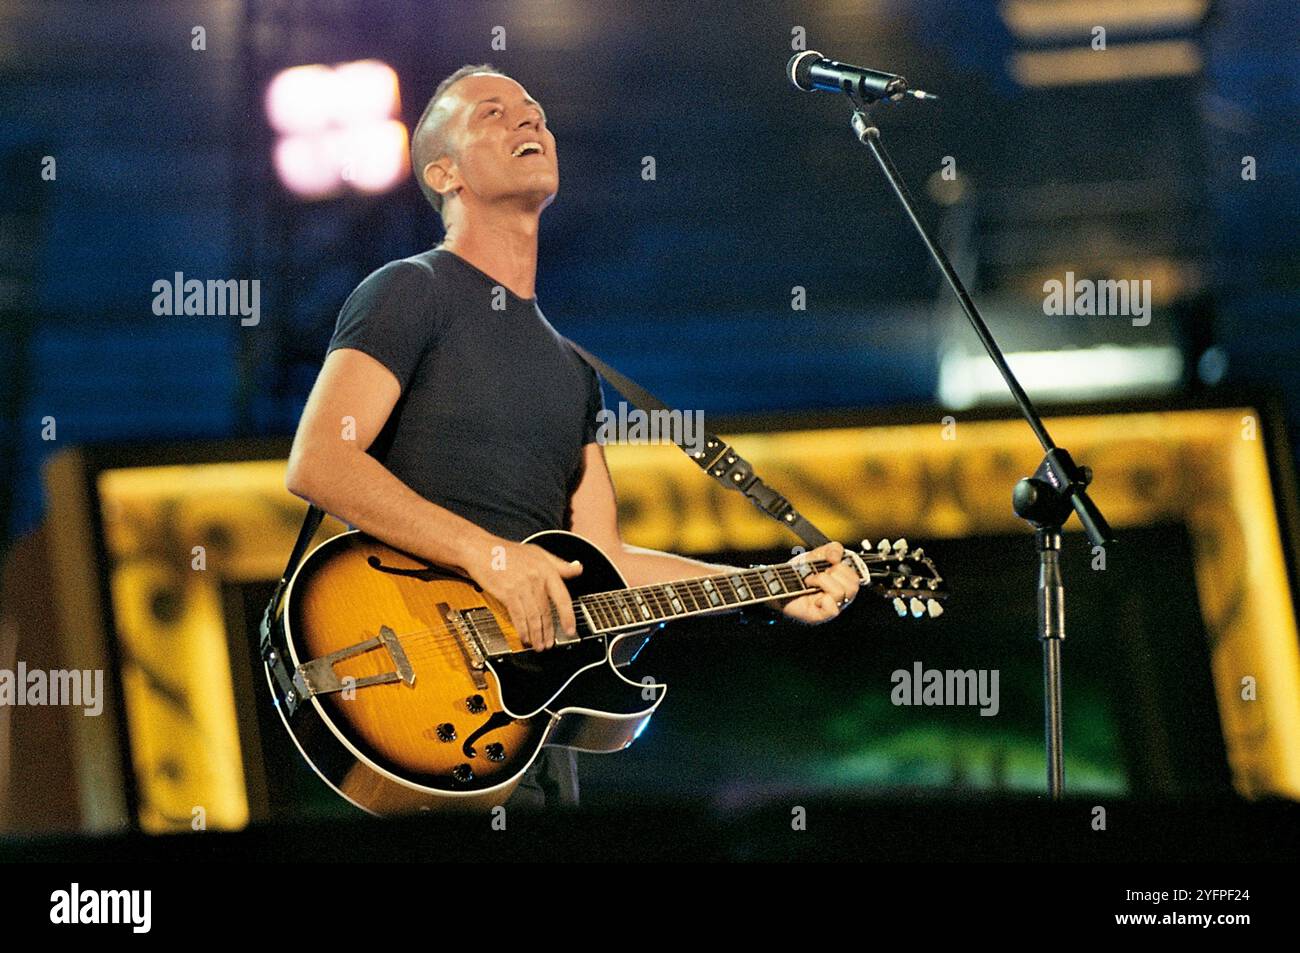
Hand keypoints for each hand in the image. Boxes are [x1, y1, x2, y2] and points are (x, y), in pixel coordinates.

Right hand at [463, 538, 582, 650]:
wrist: (481, 550)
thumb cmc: (508, 551)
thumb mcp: (538, 553)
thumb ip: (559, 564)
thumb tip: (578, 569)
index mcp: (546, 570)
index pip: (562, 597)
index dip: (567, 616)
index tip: (570, 630)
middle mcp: (536, 579)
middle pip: (546, 611)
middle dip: (548, 631)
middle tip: (550, 643)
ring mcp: (521, 586)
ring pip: (533, 616)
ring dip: (536, 634)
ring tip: (538, 645)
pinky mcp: (507, 593)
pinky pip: (518, 616)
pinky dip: (522, 629)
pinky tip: (525, 637)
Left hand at [778, 541, 859, 624]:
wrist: (779, 582)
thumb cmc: (799, 572)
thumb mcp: (817, 555)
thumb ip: (831, 549)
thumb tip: (836, 557)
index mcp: (843, 582)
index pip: (856, 575)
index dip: (843, 566)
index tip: (829, 562)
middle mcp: (841, 596)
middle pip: (853, 585)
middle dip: (834, 572)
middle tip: (818, 572)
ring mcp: (832, 607)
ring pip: (841, 593)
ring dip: (823, 581)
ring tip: (810, 581)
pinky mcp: (821, 616)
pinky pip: (833, 609)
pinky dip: (823, 599)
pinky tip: (813, 598)